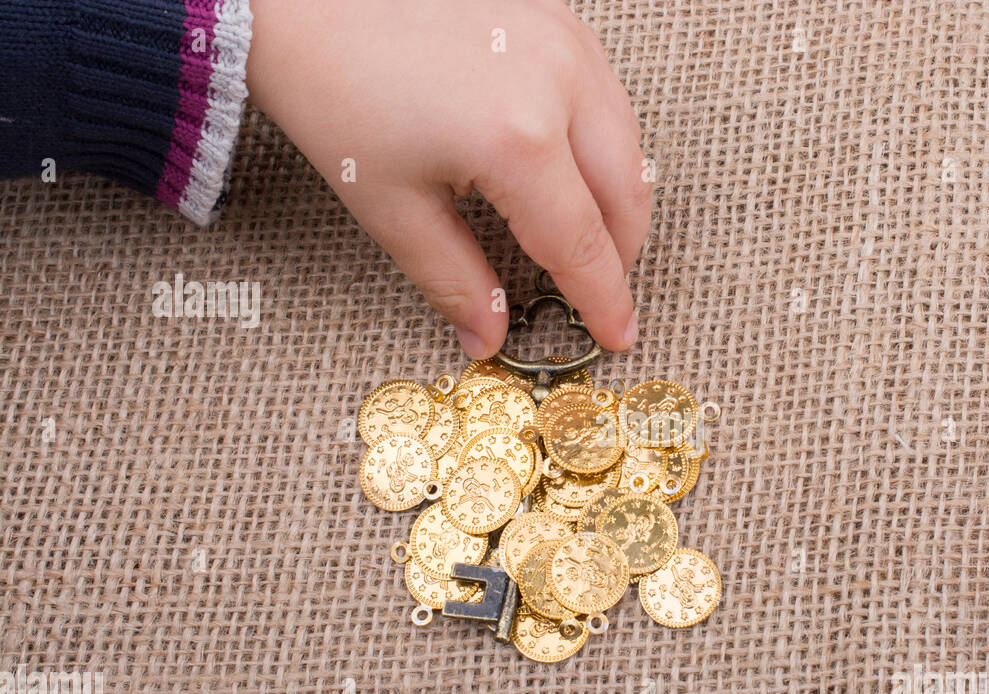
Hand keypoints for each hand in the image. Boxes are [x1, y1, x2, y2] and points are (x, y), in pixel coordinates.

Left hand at [246, 0, 651, 356]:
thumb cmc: (334, 91)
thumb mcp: (391, 207)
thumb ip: (454, 280)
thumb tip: (491, 336)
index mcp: (518, 140)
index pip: (583, 243)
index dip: (603, 300)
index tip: (615, 337)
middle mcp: (559, 82)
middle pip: (625, 193)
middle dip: (619, 254)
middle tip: (597, 293)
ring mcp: (564, 41)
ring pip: (627, 141)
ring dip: (617, 198)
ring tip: (586, 237)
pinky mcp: (557, 15)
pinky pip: (607, 95)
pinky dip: (603, 144)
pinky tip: (572, 169)